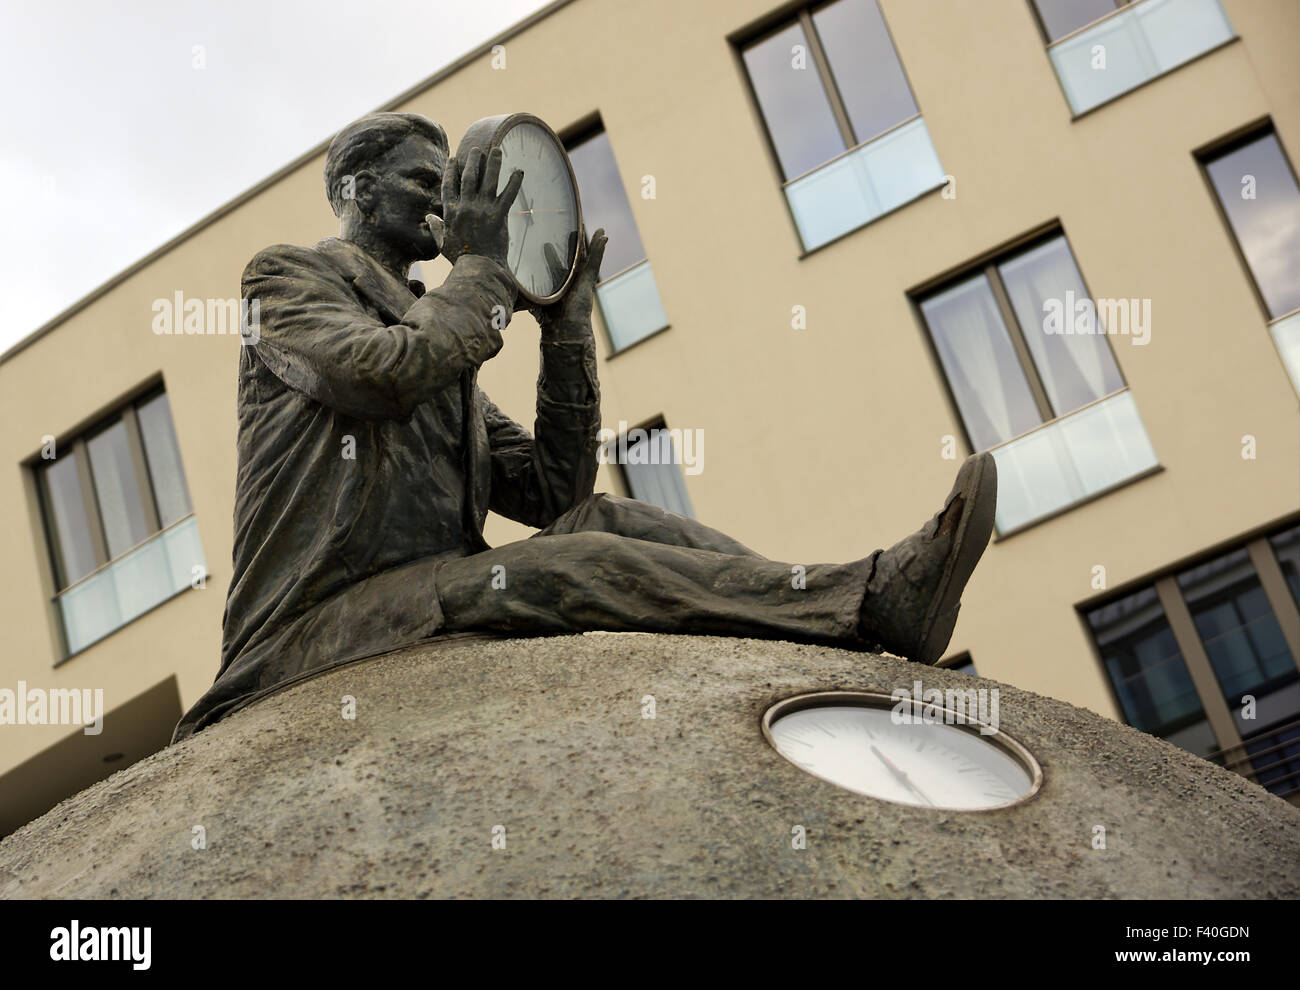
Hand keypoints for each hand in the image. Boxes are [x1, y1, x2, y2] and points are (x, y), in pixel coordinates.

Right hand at [426, 146, 523, 270]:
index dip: (451, 171)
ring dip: (493, 164)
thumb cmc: (461, 259)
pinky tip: (519, 171)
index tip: (453, 159)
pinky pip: (507, 196)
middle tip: (477, 149)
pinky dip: (514, 183)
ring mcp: (482, 211)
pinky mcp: (498, 217)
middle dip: (473, 161)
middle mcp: (465, 207)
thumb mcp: (443, 242)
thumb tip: (429, 217)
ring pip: (488, 181)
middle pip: (469, 178)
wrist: (479, 269)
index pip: (449, 186)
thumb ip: (437, 228)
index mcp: (451, 213)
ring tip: (497, 150)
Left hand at [529, 225, 607, 331]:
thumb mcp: (531, 298)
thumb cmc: (547, 318)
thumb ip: (520, 291)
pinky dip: (600, 248)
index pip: (556, 263)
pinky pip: (595, 261)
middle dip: (575, 241)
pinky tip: (604, 235)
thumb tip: (501, 288)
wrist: (563, 328)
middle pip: (574, 256)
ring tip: (598, 228)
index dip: (553, 252)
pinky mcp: (589, 280)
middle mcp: (572, 280)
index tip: (548, 240)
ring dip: (592, 242)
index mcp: (559, 283)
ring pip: (587, 256)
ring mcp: (582, 279)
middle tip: (574, 225)